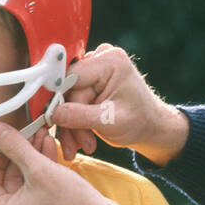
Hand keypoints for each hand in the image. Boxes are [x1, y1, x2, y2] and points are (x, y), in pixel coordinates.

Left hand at [0, 123, 147, 204]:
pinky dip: (43, 166)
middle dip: (19, 152)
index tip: (4, 142)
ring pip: (25, 179)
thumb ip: (16, 148)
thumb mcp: (40, 170)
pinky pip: (39, 185)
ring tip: (42, 135)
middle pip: (7, 179)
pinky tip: (51, 147)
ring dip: (32, 155)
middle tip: (27, 133)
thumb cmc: (71, 204)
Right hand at [48, 43, 188, 164]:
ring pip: (69, 97)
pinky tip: (83, 137)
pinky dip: (76, 120)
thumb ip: (81, 116)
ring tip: (85, 146)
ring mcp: (96, 67)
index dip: (60, 100)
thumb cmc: (140, 123)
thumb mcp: (111, 123)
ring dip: (73, 125)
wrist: (151, 127)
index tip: (53, 121)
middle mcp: (102, 58)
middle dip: (71, 120)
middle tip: (76, 146)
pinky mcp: (91, 79)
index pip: (72, 76)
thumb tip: (54, 114)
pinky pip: (73, 99)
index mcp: (111, 62)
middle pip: (69, 90)